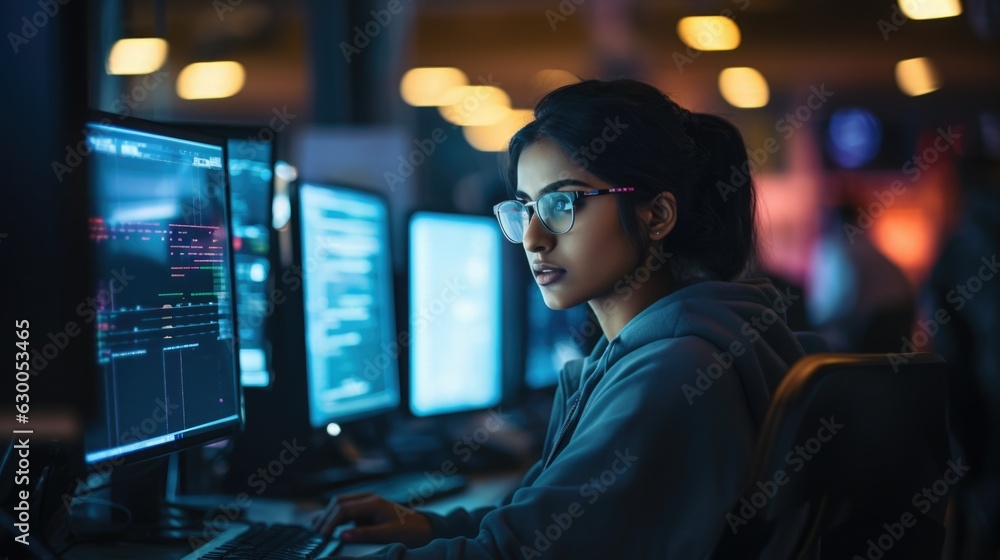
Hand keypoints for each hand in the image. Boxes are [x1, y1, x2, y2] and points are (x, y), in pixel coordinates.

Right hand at [311, 492, 433, 547]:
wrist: (423, 528)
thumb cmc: (408, 531)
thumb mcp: (389, 534)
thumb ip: (365, 534)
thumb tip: (342, 536)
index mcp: (373, 503)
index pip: (344, 509)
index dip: (331, 522)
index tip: (322, 535)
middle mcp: (367, 499)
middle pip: (338, 503)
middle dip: (325, 516)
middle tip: (316, 534)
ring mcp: (366, 503)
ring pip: (340, 504)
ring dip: (327, 514)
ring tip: (315, 528)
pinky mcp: (365, 510)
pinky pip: (346, 510)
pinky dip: (334, 516)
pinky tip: (325, 524)